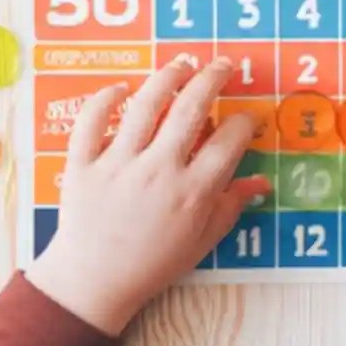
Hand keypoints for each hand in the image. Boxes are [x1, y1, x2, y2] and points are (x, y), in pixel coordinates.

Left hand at [26, 56, 270, 334]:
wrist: (95, 282)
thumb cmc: (153, 263)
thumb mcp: (202, 240)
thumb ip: (231, 206)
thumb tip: (261, 183)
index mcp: (193, 192)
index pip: (229, 141)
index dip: (245, 122)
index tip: (248, 117)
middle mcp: (158, 171)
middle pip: (190, 109)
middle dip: (212, 80)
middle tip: (222, 66)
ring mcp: (119, 164)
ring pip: (145, 105)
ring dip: (167, 77)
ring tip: (182, 64)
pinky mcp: (83, 164)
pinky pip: (92, 121)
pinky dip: (106, 99)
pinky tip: (122, 89)